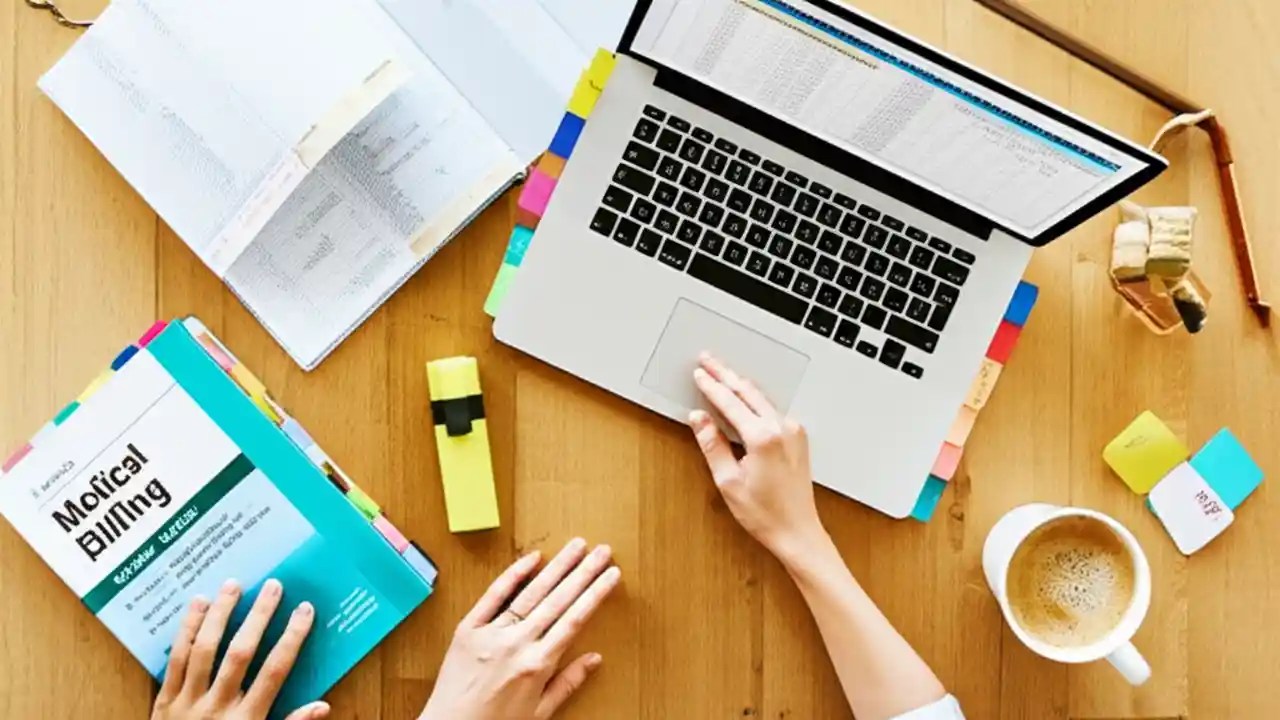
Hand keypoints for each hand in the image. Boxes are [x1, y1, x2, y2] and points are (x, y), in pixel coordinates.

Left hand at [151, 579, 327, 719]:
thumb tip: (323, 707)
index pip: (274, 672)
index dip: (292, 638)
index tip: (304, 611)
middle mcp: (216, 708)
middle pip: (240, 654)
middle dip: (259, 617)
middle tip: (273, 586)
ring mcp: (187, 703)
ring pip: (204, 650)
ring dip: (220, 615)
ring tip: (233, 585)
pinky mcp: (164, 701)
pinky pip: (175, 660)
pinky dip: (186, 630)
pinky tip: (197, 605)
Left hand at [419, 539, 621, 719]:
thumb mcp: (538, 712)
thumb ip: (567, 683)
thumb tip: (594, 659)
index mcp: (537, 665)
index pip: (574, 620)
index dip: (595, 594)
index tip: (611, 575)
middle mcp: (517, 644)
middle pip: (558, 600)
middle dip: (584, 572)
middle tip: (603, 550)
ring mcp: (491, 633)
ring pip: (531, 593)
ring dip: (557, 567)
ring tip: (576, 546)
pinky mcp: (468, 629)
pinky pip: (493, 596)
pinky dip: (513, 575)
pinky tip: (532, 558)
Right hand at [689, 353, 826, 559]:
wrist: (798, 531)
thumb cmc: (765, 513)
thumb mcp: (727, 481)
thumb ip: (712, 444)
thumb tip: (699, 419)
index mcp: (763, 437)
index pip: (730, 402)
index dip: (711, 386)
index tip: (698, 374)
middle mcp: (782, 427)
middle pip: (747, 391)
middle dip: (725, 373)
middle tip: (706, 360)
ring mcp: (793, 430)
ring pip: (761, 397)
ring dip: (740, 384)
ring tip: (722, 372)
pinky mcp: (798, 437)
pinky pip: (772, 409)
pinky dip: (755, 399)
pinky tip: (745, 396)